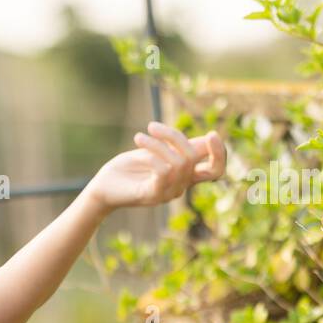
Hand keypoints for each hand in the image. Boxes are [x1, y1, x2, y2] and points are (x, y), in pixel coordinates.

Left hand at [82, 121, 225, 216]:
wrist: (102, 187)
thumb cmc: (128, 168)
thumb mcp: (156, 152)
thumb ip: (178, 147)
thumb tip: (207, 139)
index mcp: (184, 175)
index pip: (215, 170)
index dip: (220, 153)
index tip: (211, 134)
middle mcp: (180, 186)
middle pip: (193, 158)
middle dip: (175, 136)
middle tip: (152, 126)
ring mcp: (167, 193)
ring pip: (178, 162)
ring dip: (157, 143)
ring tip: (138, 136)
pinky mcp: (152, 196)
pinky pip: (164, 171)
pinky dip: (152, 153)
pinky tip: (138, 142)